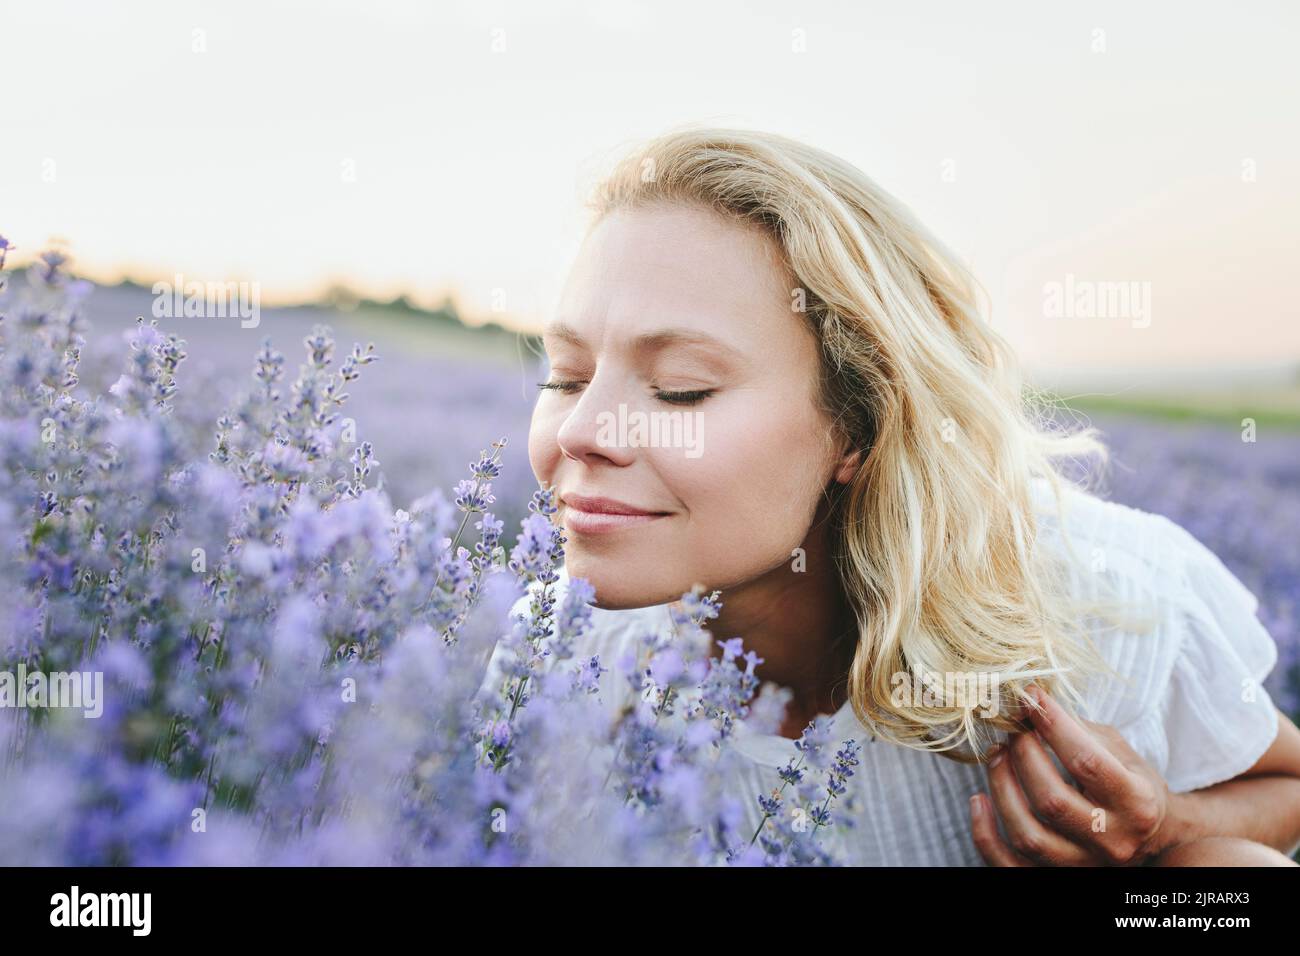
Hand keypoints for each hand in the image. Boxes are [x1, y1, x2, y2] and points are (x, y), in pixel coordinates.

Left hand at [969, 683, 1186, 865]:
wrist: (1153, 834)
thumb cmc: (1129, 782)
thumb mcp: (1118, 750)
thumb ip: (1077, 728)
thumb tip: (1028, 701)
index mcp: (1137, 803)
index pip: (1088, 762)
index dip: (1053, 725)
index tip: (1030, 697)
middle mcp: (1113, 840)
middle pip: (1052, 800)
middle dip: (1023, 755)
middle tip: (1014, 730)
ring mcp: (1085, 864)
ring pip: (1028, 836)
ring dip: (1001, 788)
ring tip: (996, 756)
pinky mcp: (1058, 876)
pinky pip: (1008, 866)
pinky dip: (985, 835)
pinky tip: (978, 800)